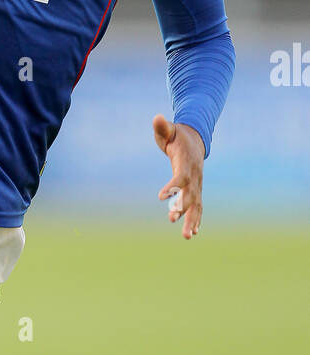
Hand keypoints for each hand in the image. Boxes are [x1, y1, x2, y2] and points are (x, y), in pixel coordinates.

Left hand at [153, 114, 204, 238]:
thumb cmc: (177, 136)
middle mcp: (194, 176)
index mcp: (185, 163)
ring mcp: (198, 184)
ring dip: (192, 221)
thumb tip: (157, 118)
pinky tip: (193, 232)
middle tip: (172, 219)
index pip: (180, 177)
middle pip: (191, 194)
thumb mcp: (169, 130)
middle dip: (183, 208)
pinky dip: (196, 219)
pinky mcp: (197, 189)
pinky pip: (198, 206)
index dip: (172, 186)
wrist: (195, 139)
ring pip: (196, 205)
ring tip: (187, 236)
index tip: (161, 196)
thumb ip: (162, 127)